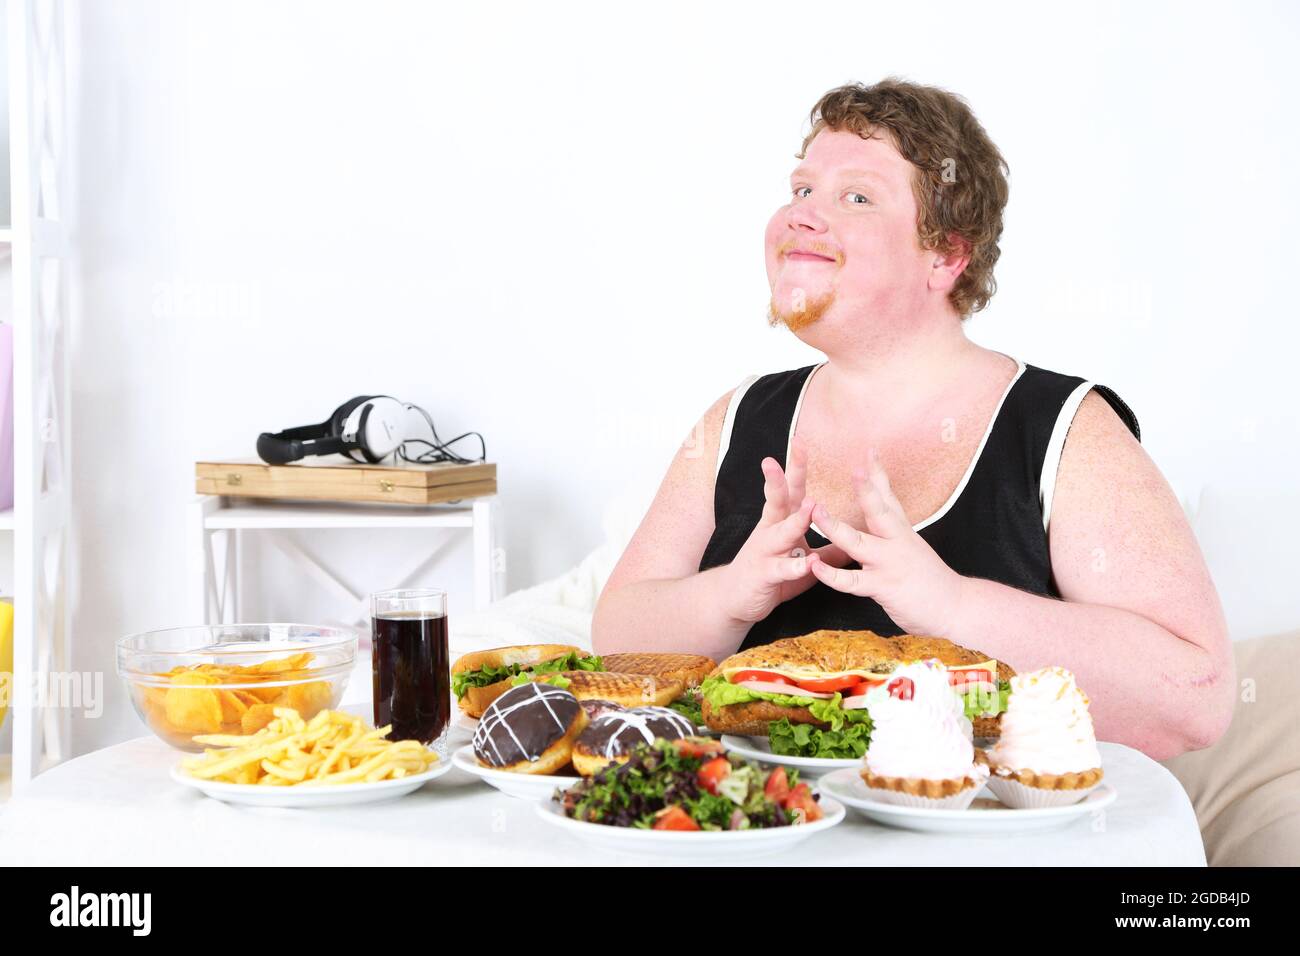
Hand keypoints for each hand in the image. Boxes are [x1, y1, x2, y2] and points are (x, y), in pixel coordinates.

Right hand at [722, 436, 848, 624]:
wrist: (735, 599)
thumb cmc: (772, 573)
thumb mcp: (803, 559)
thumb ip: (829, 549)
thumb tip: (857, 540)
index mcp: (780, 522)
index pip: (790, 490)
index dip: (796, 467)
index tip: (801, 442)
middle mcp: (769, 530)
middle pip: (778, 499)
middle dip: (784, 475)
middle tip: (792, 452)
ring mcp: (764, 551)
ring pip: (780, 532)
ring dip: (795, 520)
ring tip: (810, 507)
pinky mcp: (763, 574)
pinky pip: (780, 569)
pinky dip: (794, 566)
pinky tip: (807, 563)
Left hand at [806, 447, 965, 638]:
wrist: (956, 607)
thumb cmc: (932, 580)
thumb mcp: (914, 549)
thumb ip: (894, 534)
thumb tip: (884, 519)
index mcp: (902, 532)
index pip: (889, 498)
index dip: (878, 475)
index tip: (869, 451)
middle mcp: (896, 543)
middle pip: (879, 510)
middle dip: (866, 489)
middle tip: (855, 469)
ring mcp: (888, 564)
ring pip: (858, 542)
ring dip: (835, 526)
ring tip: (815, 511)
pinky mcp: (882, 586)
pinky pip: (851, 581)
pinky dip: (831, 574)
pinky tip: (815, 566)